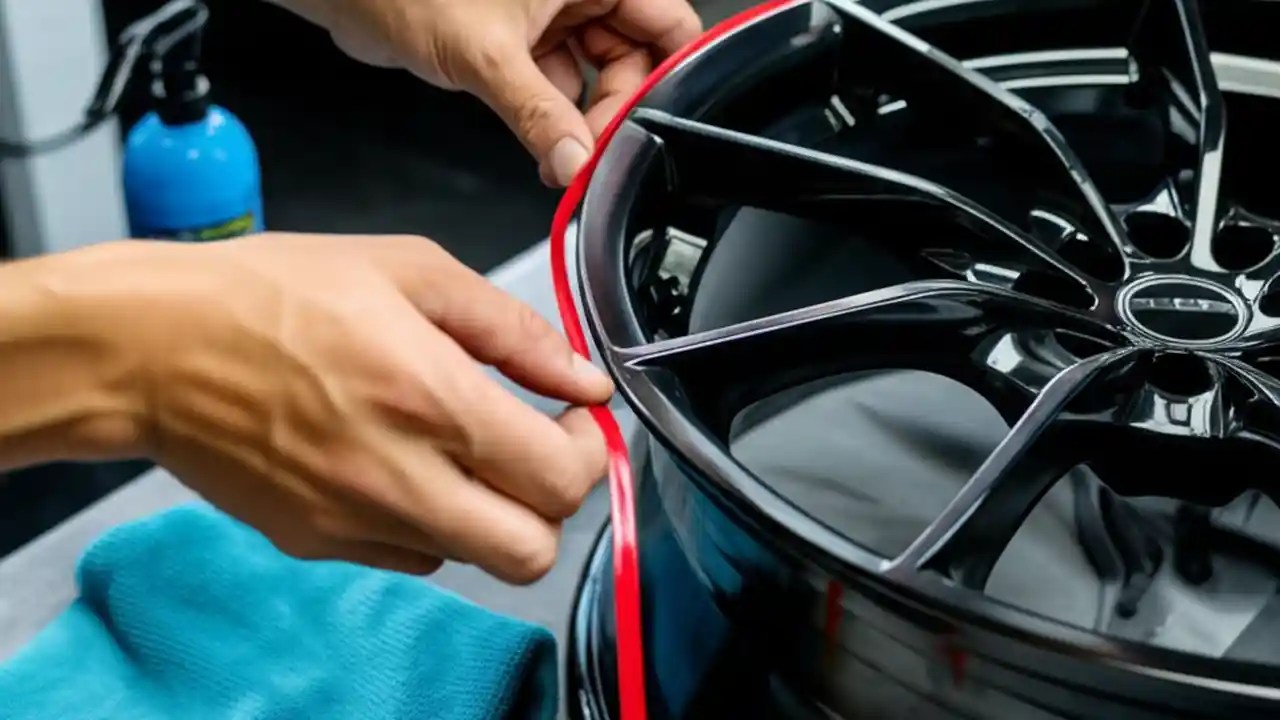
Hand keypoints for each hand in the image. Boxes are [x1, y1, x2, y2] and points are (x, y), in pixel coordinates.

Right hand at [40, 235, 613, 582]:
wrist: (150, 347)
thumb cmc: (268, 294)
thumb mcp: (409, 271)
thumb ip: (512, 329)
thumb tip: (581, 377)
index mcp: (431, 400)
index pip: (562, 478)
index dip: (589, 451)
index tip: (573, 417)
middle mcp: (400, 478)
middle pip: (532, 551)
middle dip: (554, 503)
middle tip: (536, 449)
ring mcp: (356, 521)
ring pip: (474, 559)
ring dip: (492, 511)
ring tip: (460, 448)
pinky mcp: (318, 542)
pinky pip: (411, 556)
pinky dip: (431, 522)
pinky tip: (403, 464)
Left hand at [275, 0, 701, 185]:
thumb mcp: (486, 56)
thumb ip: (539, 115)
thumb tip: (578, 159)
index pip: (668, 22)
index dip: (667, 75)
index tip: (645, 127)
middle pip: (635, 55)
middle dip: (615, 109)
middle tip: (592, 153)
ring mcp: (552, 12)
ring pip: (597, 74)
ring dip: (583, 119)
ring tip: (565, 155)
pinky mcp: (524, 37)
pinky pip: (560, 82)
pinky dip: (555, 114)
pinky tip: (545, 144)